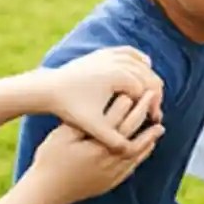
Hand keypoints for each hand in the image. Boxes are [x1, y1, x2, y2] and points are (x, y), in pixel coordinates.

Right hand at [29, 92, 162, 203]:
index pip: (116, 119)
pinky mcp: (111, 182)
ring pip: (137, 151)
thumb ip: (80, 123)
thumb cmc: (50, 160)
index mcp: (96, 144)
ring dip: (149, 137)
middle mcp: (108, 158)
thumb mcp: (61, 137)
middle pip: (132, 132)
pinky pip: (132, 166)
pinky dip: (142, 155)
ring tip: (160, 126)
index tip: (136, 89)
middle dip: (143, 113)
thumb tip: (99, 109)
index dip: (127, 102)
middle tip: (153, 99)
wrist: (47, 192)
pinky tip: (146, 148)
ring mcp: (111, 172)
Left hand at [44, 47, 163, 152]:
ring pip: (143, 65)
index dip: (154, 107)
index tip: (154, 120)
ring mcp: (111, 54)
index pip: (149, 91)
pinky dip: (140, 62)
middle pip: (150, 76)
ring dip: (149, 81)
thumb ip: (113, 140)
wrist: (48, 88)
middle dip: (155, 94)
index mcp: (120, 77)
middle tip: (154, 111)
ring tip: (147, 99)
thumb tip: (130, 151)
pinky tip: (143, 72)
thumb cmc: (70, 108)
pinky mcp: (105, 52)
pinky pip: (132, 53)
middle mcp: (118, 61)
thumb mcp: (93, 127)